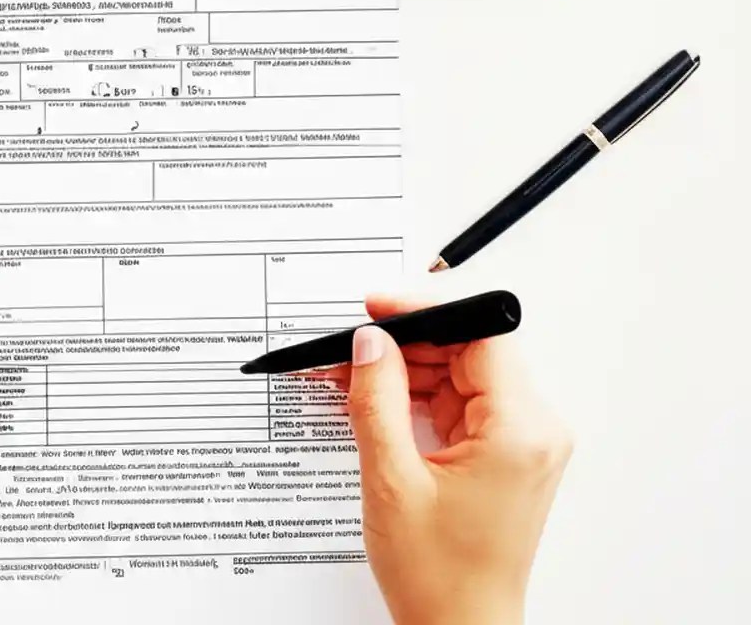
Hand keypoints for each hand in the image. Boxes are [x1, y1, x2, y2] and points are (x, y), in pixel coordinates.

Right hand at [337, 295, 572, 624]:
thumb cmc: (439, 577)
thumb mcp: (392, 480)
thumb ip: (377, 400)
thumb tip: (370, 345)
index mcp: (520, 431)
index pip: (481, 334)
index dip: (425, 311)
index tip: (378, 308)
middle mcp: (535, 431)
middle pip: (470, 352)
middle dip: (406, 346)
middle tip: (350, 350)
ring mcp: (523, 442)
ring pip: (462, 377)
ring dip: (408, 373)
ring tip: (352, 380)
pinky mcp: (506, 454)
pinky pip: (462, 405)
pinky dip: (420, 400)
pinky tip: (379, 403)